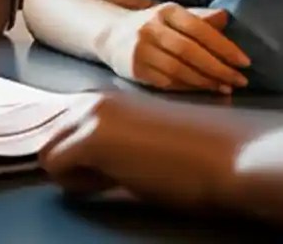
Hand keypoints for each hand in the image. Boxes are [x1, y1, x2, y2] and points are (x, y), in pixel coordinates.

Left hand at [40, 93, 251, 211]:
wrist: (235, 158)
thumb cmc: (199, 157)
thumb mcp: (144, 142)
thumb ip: (112, 142)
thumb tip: (83, 161)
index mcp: (108, 98)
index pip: (63, 124)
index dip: (80, 152)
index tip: (111, 164)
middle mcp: (93, 99)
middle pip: (50, 135)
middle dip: (73, 160)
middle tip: (115, 174)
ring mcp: (90, 116)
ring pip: (47, 149)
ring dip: (75, 171)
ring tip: (117, 177)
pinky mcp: (90, 139)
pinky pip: (54, 166)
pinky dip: (78, 183)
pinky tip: (115, 181)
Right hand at [100, 3, 250, 93]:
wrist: (108, 33)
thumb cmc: (151, 25)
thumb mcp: (173, 16)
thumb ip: (200, 18)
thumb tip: (226, 17)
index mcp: (166, 11)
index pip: (199, 29)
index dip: (224, 47)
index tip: (244, 62)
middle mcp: (151, 28)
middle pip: (190, 51)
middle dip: (218, 68)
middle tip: (240, 80)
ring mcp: (141, 49)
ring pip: (179, 69)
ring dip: (205, 81)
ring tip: (225, 88)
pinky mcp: (134, 68)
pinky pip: (166, 81)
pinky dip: (188, 87)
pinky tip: (202, 90)